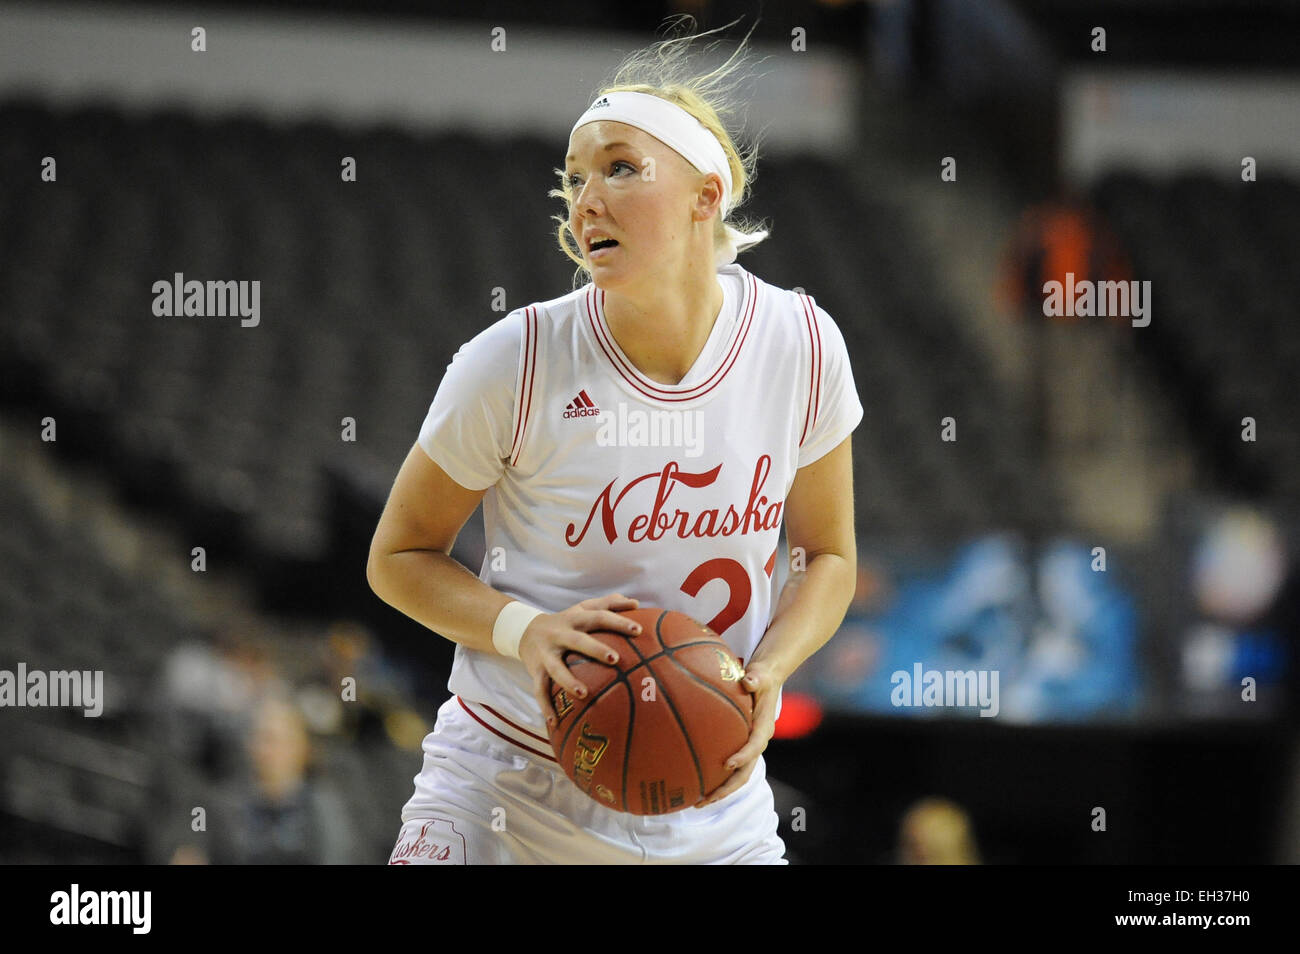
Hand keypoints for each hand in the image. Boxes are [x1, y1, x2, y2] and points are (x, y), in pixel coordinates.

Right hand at [519, 593, 640, 731]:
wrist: (524, 630)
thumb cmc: (565, 621)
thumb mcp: (583, 608)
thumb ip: (609, 603)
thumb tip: (636, 602)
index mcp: (576, 619)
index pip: (599, 616)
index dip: (618, 621)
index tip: (638, 630)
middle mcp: (560, 634)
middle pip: (578, 640)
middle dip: (595, 649)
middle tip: (615, 658)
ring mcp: (547, 654)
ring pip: (556, 668)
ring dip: (568, 681)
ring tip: (584, 694)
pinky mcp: (536, 670)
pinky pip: (540, 690)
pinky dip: (545, 706)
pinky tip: (555, 722)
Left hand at [696, 656, 783, 806]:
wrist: (768, 680)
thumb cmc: (762, 677)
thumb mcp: (760, 675)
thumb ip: (756, 679)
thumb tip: (748, 681)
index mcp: (764, 727)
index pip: (755, 746)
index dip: (743, 757)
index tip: (727, 764)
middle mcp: (758, 742)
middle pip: (745, 772)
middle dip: (726, 788)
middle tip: (705, 799)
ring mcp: (750, 747)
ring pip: (738, 775)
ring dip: (720, 790)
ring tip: (697, 801)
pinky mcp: (741, 746)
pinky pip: (730, 767)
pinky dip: (715, 777)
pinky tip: (695, 781)